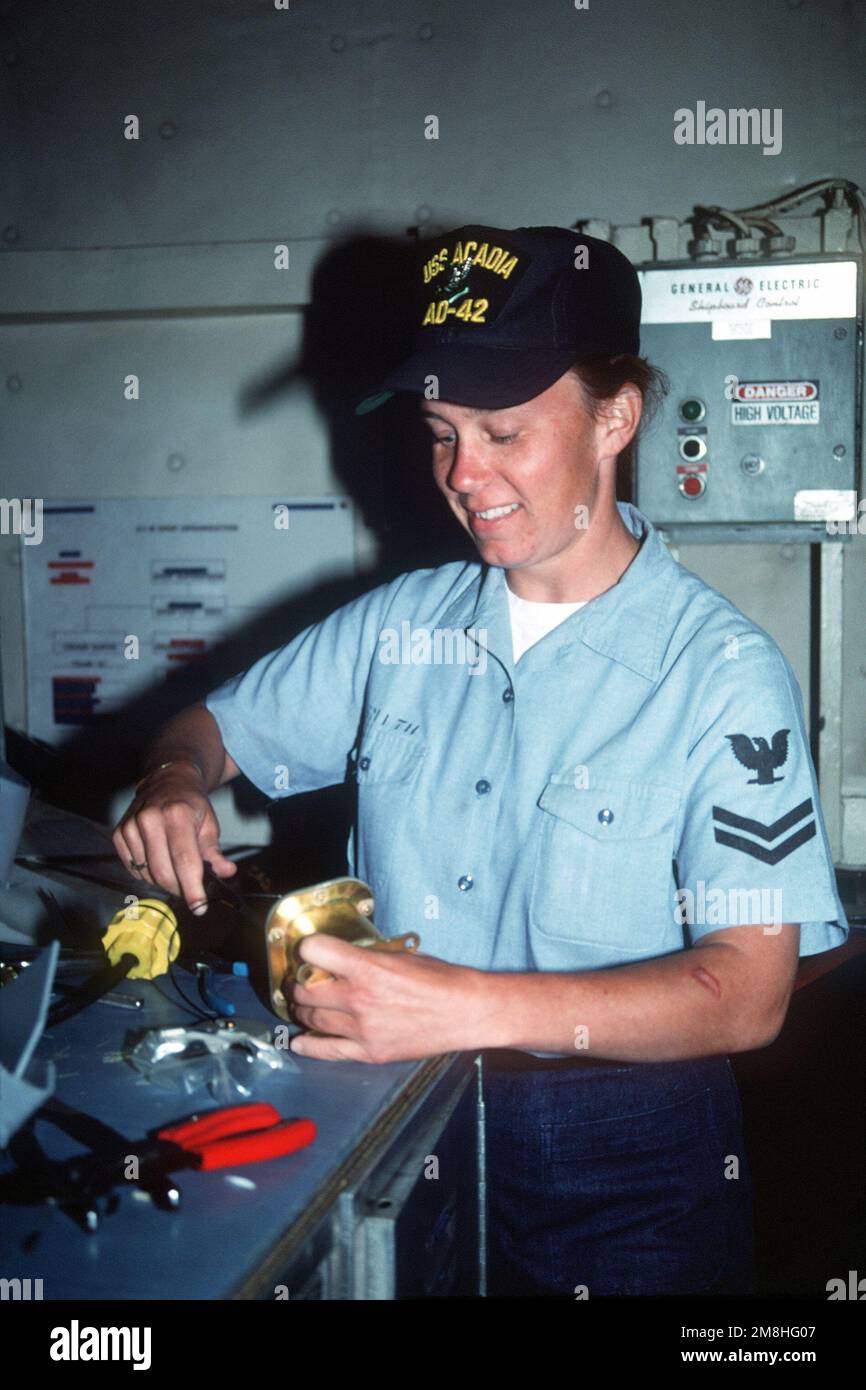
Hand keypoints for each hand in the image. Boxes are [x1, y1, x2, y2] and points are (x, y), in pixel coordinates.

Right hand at [111, 770, 236, 912]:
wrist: (167, 781)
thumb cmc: (192, 804)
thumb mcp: (210, 824)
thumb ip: (215, 852)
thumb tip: (226, 872)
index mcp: (177, 815)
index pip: (185, 861)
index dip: (193, 889)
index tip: (199, 907)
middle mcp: (150, 819)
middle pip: (163, 873)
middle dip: (179, 889)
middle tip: (190, 890)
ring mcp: (131, 826)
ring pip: (147, 874)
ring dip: (163, 881)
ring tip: (175, 869)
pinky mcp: (119, 833)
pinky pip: (133, 869)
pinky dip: (147, 873)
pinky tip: (158, 861)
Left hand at [286, 935, 488, 1062]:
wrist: (467, 1012)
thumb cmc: (441, 980)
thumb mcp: (402, 954)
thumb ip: (368, 957)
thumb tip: (342, 958)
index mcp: (368, 968)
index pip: (315, 951)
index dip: (308, 947)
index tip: (308, 950)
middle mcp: (360, 998)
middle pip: (305, 990)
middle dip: (299, 983)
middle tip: (302, 981)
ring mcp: (363, 1029)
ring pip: (313, 1019)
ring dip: (303, 1010)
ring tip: (306, 1005)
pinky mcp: (370, 1052)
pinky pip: (328, 1051)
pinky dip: (309, 1045)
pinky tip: (299, 1040)